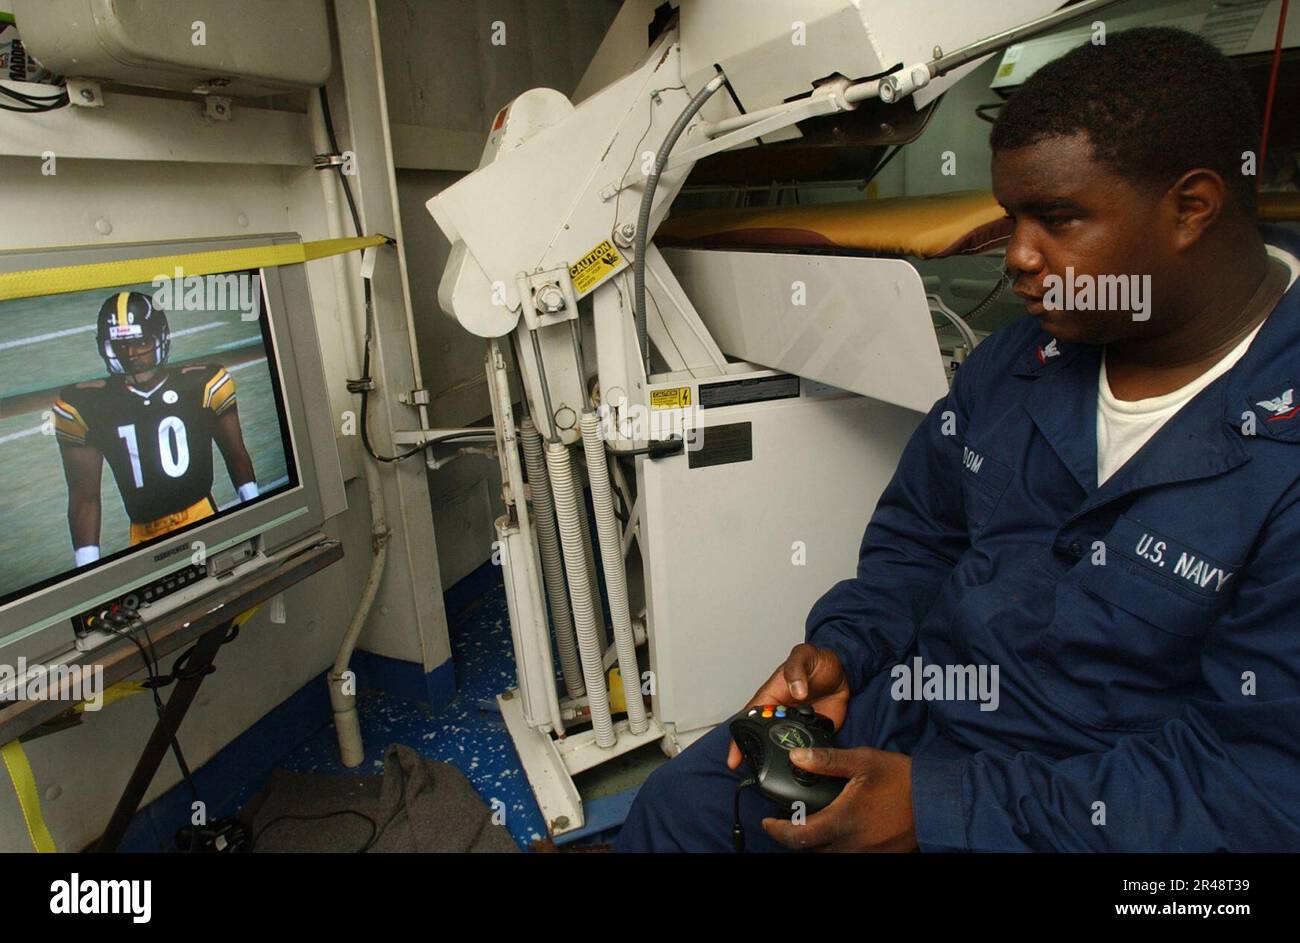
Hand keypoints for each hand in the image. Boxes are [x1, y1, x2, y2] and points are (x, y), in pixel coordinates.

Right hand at [727, 643, 849, 769]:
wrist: (842, 671)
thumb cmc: (817, 661)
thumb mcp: (803, 656)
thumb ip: (796, 670)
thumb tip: (795, 691)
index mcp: (771, 699)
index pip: (749, 722)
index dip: (738, 741)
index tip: (733, 759)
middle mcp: (782, 716)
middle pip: (764, 740)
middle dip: (758, 757)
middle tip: (757, 775)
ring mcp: (798, 727)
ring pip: (785, 749)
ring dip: (782, 761)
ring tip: (780, 778)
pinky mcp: (816, 733)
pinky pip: (809, 750)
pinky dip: (807, 760)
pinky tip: (806, 771)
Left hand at [761, 746, 916, 851]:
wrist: (938, 801)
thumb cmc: (902, 779)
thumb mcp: (863, 761)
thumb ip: (827, 760)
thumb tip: (797, 756)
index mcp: (842, 821)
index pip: (798, 838)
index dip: (777, 832)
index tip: (768, 822)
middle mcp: (850, 845)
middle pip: (809, 851)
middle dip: (794, 839)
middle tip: (787, 821)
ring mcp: (865, 854)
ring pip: (827, 855)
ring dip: (814, 844)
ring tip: (810, 824)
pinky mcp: (878, 857)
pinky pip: (847, 856)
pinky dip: (835, 847)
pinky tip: (837, 830)